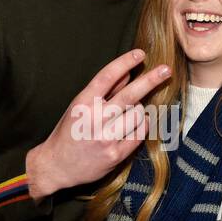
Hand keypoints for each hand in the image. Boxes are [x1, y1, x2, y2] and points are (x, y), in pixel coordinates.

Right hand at [26, 49, 171, 199]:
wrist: (55, 166)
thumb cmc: (68, 133)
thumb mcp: (79, 107)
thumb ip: (104, 92)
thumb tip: (127, 73)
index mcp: (82, 103)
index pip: (107, 77)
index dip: (125, 62)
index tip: (140, 54)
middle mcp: (94, 119)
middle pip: (129, 95)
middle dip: (151, 80)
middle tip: (166, 70)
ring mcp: (105, 138)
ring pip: (138, 114)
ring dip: (139, 110)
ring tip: (129, 113)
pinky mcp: (115, 155)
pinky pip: (139, 134)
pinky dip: (141, 126)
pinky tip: (135, 125)